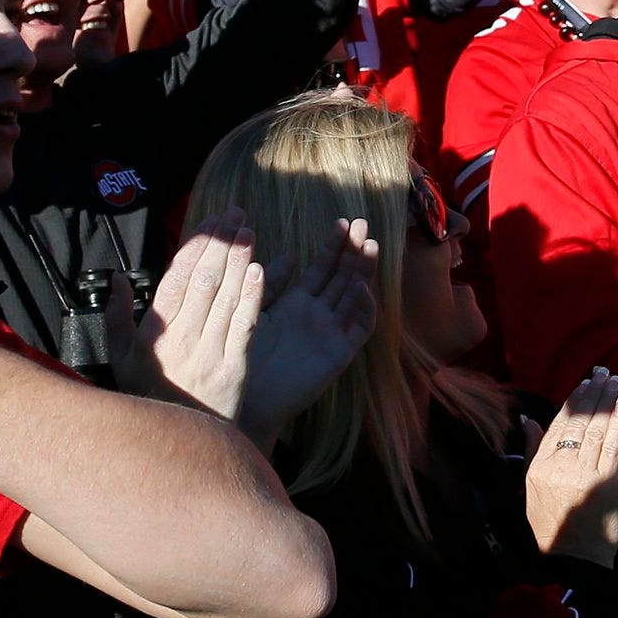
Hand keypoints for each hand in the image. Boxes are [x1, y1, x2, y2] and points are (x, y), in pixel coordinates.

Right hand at [107, 216, 261, 423]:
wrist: (171, 448)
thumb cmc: (148, 397)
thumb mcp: (121, 359)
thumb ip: (117, 317)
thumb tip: (116, 279)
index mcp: (155, 331)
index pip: (177, 277)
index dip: (196, 245)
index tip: (213, 221)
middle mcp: (181, 338)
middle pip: (203, 280)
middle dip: (220, 244)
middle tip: (237, 215)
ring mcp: (208, 353)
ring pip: (225, 297)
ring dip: (239, 261)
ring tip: (249, 232)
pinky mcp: (233, 370)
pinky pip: (244, 327)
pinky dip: (252, 298)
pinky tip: (261, 271)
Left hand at [235, 217, 378, 439]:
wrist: (249, 396)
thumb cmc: (246, 354)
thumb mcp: (256, 310)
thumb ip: (271, 284)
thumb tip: (289, 255)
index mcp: (298, 302)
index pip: (323, 268)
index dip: (333, 246)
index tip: (342, 222)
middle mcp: (319, 314)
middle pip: (343, 276)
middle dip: (353, 250)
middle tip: (363, 222)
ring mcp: (332, 332)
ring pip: (355, 295)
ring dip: (363, 271)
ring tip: (371, 244)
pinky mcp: (340, 353)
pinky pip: (359, 328)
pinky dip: (364, 307)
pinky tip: (361, 287)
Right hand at [525, 370, 617, 567]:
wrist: (573, 558)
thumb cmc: (552, 524)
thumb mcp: (531, 488)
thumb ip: (531, 451)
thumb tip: (526, 419)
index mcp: (539, 467)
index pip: (557, 424)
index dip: (573, 400)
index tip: (585, 382)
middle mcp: (558, 467)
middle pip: (577, 421)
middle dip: (592, 393)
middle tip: (604, 373)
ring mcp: (581, 474)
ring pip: (595, 429)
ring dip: (607, 402)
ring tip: (616, 383)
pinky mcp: (604, 483)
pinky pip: (612, 446)